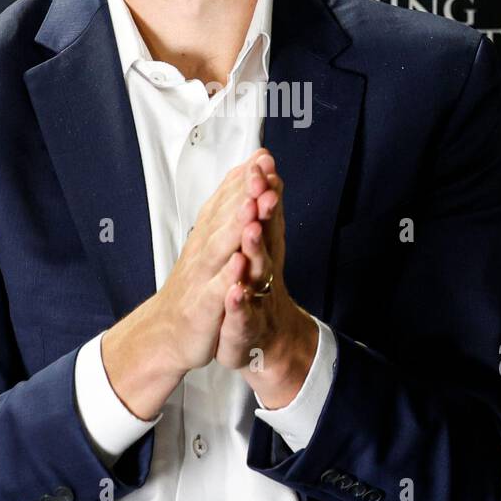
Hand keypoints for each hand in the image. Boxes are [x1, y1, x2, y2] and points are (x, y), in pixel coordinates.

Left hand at [214, 153, 317, 403]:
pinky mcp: (245, 327)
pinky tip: (235, 293)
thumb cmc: (252, 287)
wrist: (260, 340)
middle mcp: (263, 268)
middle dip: (263, 212)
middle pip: (264, 234)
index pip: (263, 211)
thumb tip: (262, 162)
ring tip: (251, 230)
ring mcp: (257, 298)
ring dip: (254, 251)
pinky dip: (239, 304)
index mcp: (261, 247)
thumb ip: (262, 206)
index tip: (262, 160)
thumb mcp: (257, 245)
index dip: (262, 186)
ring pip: (256, 271)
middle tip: (263, 188)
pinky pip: (243, 315)